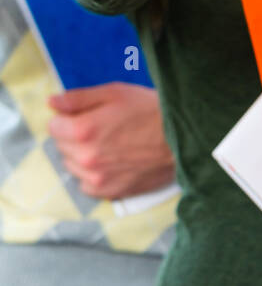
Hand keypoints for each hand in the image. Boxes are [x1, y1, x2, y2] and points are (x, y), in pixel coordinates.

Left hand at [47, 82, 175, 198]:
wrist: (186, 139)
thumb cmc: (152, 111)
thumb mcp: (115, 93)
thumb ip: (78, 99)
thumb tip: (52, 103)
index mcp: (83, 130)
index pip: (54, 126)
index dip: (68, 118)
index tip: (86, 116)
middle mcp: (87, 158)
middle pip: (61, 147)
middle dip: (74, 137)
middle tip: (102, 129)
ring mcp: (99, 178)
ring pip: (73, 166)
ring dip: (83, 156)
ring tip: (109, 145)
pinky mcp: (112, 192)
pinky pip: (87, 185)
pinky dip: (93, 175)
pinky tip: (112, 163)